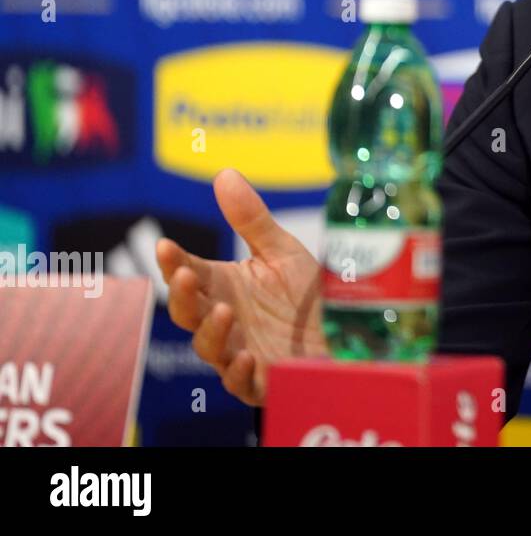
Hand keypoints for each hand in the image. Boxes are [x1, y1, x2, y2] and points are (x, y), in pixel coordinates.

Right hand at [156, 168, 327, 405]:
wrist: (340, 335)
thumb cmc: (303, 296)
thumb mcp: (281, 252)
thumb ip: (251, 220)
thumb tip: (224, 173)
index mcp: (224, 286)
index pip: (189, 272)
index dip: (173, 262)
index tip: (164, 246)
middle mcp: (224, 319)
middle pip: (189, 311)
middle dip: (184, 295)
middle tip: (188, 276)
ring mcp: (239, 351)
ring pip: (209, 348)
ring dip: (213, 331)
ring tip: (226, 311)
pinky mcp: (262, 380)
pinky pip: (242, 384)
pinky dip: (240, 373)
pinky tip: (246, 357)